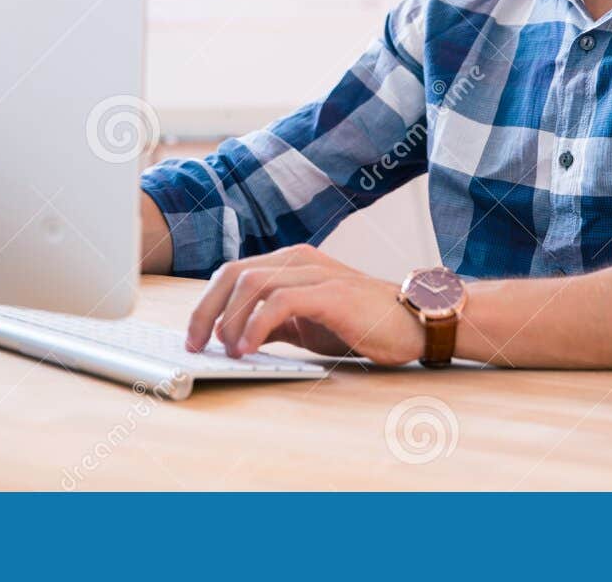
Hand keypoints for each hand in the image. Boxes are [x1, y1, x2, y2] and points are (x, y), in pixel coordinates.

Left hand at [184, 244, 425, 365]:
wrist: (416, 320)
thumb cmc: (364, 322)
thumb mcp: (306, 324)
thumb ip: (272, 323)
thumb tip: (233, 337)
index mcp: (289, 263)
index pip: (232, 273)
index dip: (206, 304)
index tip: (194, 338)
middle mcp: (298, 260)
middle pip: (232, 273)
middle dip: (206, 310)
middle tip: (196, 345)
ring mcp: (314, 273)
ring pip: (250, 283)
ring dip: (229, 319)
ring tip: (227, 350)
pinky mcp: (329, 293)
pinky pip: (280, 301)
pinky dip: (255, 324)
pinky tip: (248, 348)